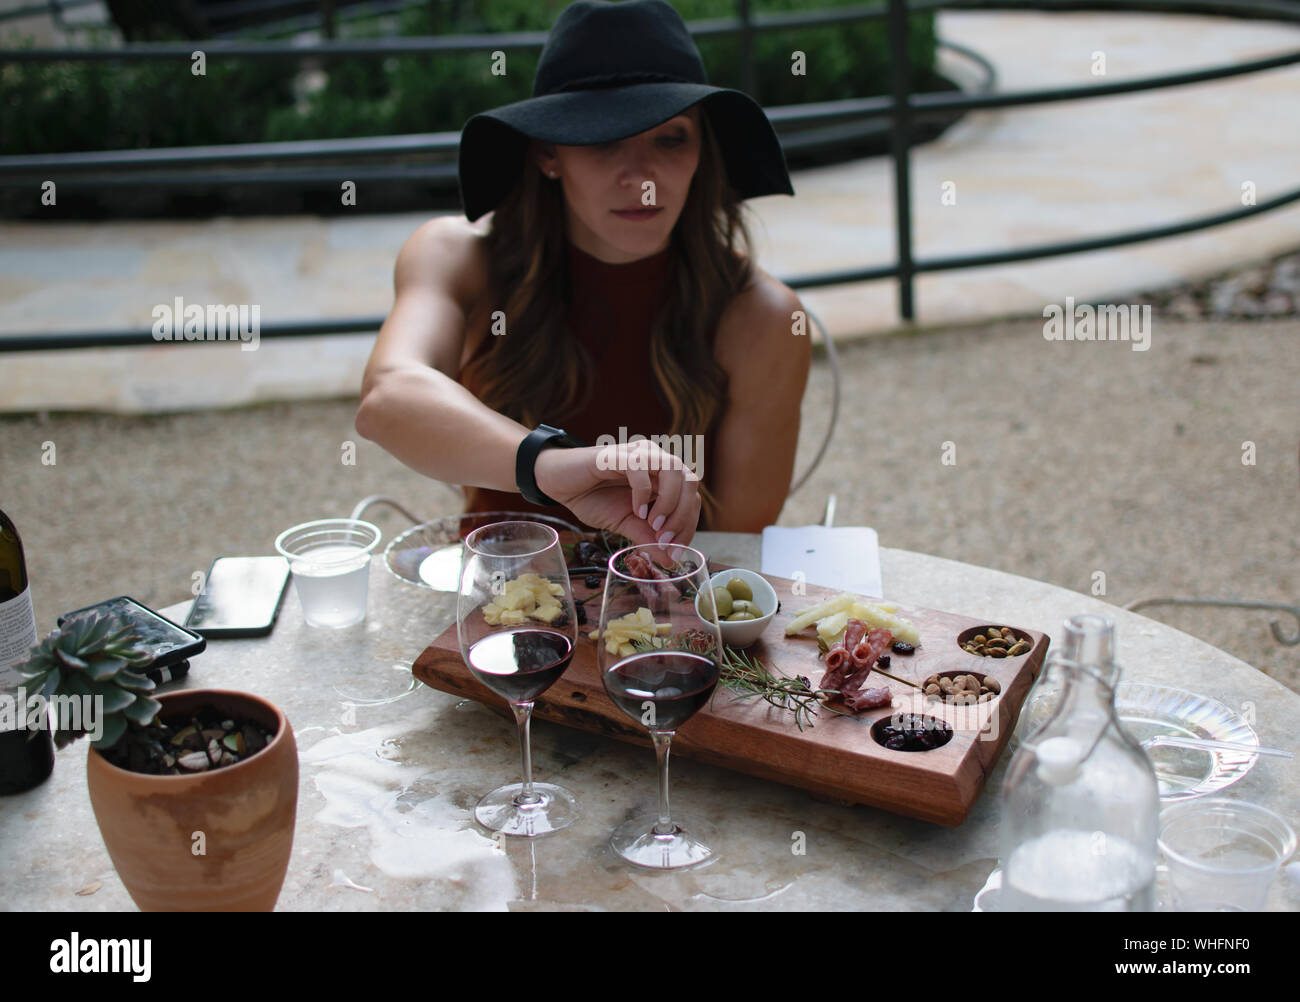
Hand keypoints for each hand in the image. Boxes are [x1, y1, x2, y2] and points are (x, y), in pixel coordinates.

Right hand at [536, 440, 701, 558]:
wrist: (560, 485)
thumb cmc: (593, 498)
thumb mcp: (626, 524)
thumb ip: (648, 537)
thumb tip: (671, 560)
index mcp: (662, 476)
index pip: (691, 496)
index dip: (689, 524)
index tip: (674, 550)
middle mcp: (655, 459)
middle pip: (690, 482)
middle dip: (683, 515)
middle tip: (664, 539)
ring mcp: (638, 454)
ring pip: (673, 470)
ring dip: (669, 502)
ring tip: (652, 524)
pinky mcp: (618, 455)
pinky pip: (641, 468)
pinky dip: (644, 493)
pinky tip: (635, 510)